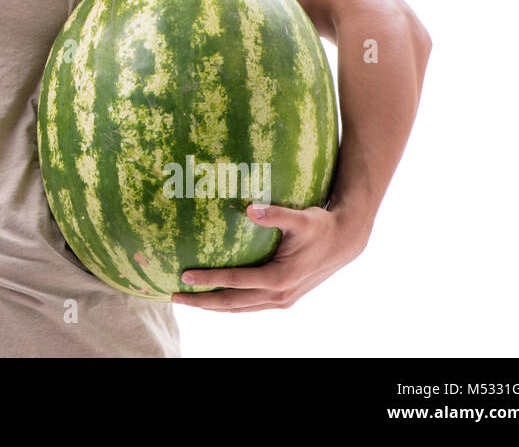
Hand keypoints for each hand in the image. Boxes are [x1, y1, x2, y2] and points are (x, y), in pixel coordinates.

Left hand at [170, 203, 369, 311]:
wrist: (345, 243)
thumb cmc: (320, 226)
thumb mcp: (301, 217)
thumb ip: (276, 213)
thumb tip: (250, 209)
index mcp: (280, 277)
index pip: (236, 281)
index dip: (209, 279)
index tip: (184, 275)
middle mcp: (280, 295)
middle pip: (232, 303)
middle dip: (202, 302)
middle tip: (173, 296)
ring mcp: (282, 300)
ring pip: (239, 309)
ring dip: (213, 306)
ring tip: (187, 301)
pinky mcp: (283, 299)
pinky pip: (249, 306)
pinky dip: (230, 305)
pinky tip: (214, 298)